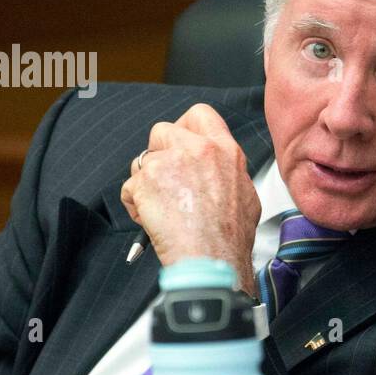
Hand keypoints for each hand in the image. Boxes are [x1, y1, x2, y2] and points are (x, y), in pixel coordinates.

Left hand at [120, 104, 260, 294]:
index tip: (179, 141)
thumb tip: (217, 173)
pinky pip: (129, 187)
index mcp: (225, 151)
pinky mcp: (146, 180)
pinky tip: (152, 221)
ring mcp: (170, 162)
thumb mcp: (245, 196)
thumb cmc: (230, 239)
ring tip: (161, 209)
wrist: (213, 260)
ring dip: (146, 182)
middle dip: (158, 153)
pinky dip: (135, 205)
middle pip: (163, 131)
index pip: (199, 115)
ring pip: (142, 161)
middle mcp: (198, 150)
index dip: (184, 126)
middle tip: (165, 179)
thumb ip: (227, 173)